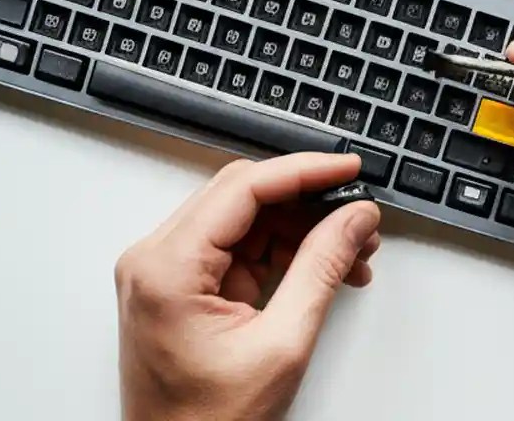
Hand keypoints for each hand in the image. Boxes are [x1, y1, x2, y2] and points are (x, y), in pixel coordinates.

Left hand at [115, 153, 380, 420]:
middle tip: (358, 215)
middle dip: (308, 203)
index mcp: (166, 268)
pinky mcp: (182, 288)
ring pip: (246, 221)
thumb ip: (320, 269)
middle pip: (244, 198)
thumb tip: (351, 219)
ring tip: (352, 250)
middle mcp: (156, 260)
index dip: (304, 172)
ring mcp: (166, 273)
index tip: (347, 169)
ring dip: (301, 229)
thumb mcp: (281, 344)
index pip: (243, 188)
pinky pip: (239, 249)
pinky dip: (284, 253)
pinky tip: (325, 266)